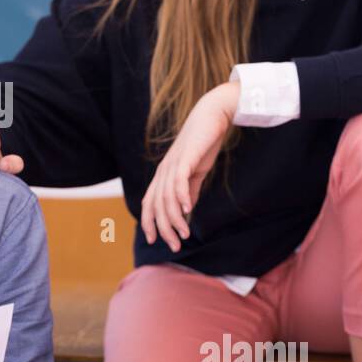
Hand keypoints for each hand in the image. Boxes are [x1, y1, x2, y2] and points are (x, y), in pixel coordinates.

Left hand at [140, 80, 239, 251]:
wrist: (213, 116)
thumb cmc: (204, 143)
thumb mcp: (195, 171)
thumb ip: (190, 189)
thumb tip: (187, 209)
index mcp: (164, 175)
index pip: (150, 202)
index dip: (149, 222)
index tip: (155, 240)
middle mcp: (163, 171)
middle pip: (157, 205)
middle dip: (164, 228)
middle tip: (174, 245)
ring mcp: (173, 164)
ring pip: (167, 197)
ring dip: (174, 218)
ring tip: (183, 234)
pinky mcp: (185, 157)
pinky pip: (179, 180)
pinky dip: (182, 197)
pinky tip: (188, 210)